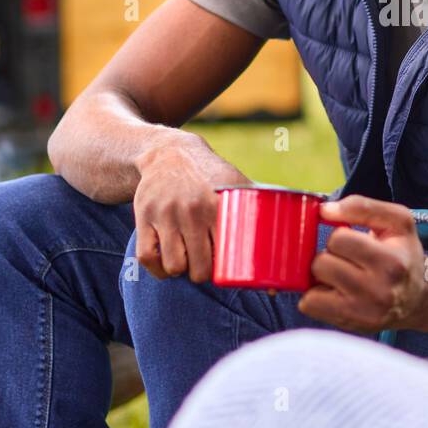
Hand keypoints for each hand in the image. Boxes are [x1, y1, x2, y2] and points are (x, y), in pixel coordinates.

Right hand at [132, 132, 249, 281]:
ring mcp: (165, 214)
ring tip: (188, 261)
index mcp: (218, 204)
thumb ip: (256, 208)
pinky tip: (167, 264)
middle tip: (207, 266)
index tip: (230, 268)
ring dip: (181, 271)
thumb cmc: (209, 174)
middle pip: (200, 269)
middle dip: (205, 274)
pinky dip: (158, 269)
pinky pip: (147, 258)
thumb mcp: (235, 182)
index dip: (229, 269)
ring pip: (174, 266)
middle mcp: (191, 210)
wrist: (168, 153)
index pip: (226, 255)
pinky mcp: (143, 217)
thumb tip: (284, 240)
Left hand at [298, 195, 427, 332]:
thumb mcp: (398, 221)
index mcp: (391, 262)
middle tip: (346, 260)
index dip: (340, 236)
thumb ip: (362, 207)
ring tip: (340, 275)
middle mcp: (378, 291)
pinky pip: (308, 305)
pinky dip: (315, 297)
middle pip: (321, 263)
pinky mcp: (348, 325)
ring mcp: (361, 312)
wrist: (417, 298)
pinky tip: (334, 292)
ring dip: (321, 277)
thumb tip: (324, 211)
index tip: (352, 241)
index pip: (338, 239)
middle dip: (329, 256)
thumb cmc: (404, 255)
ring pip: (311, 286)